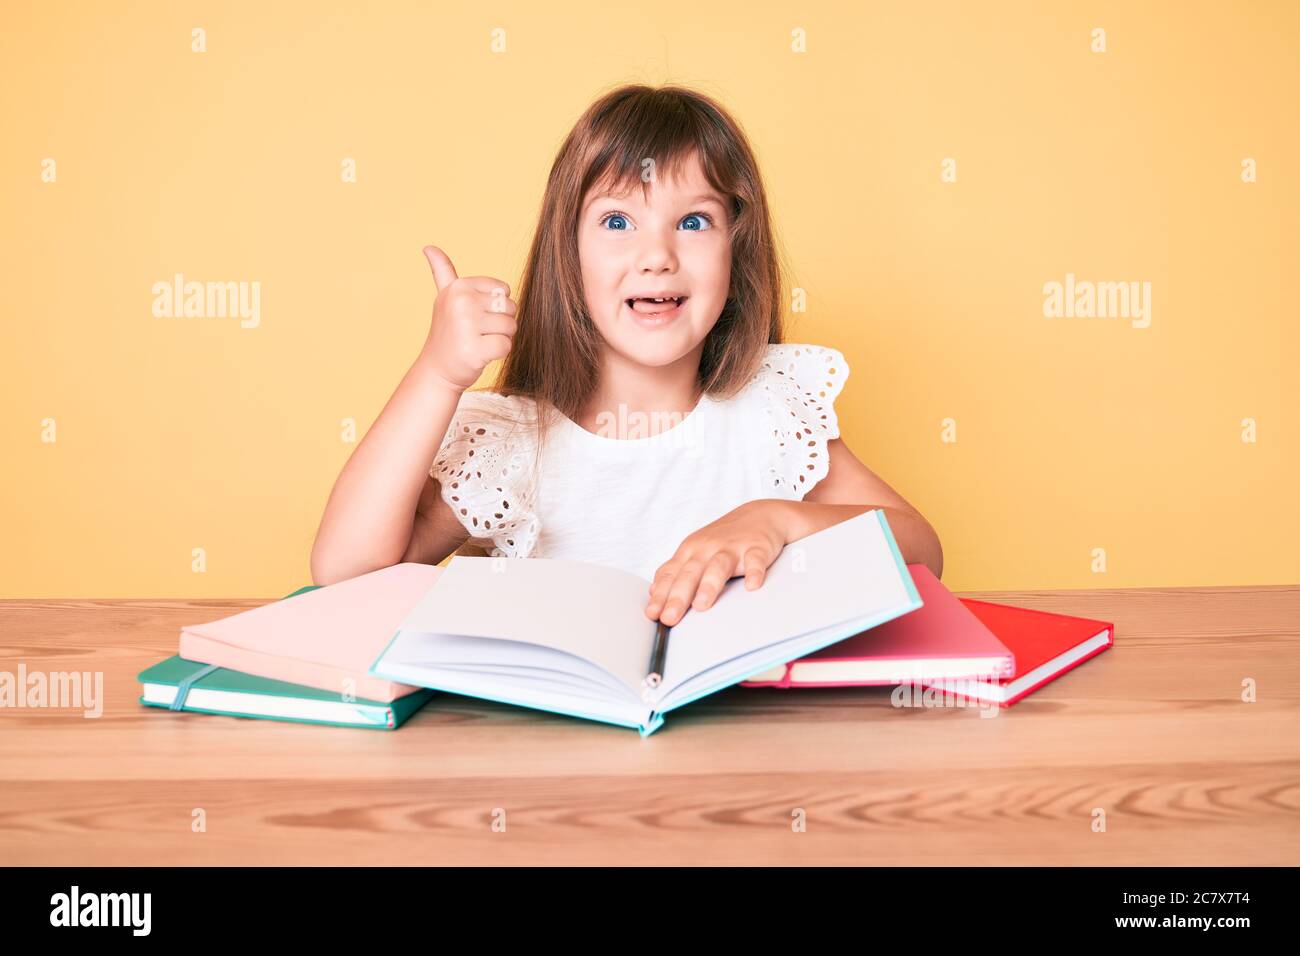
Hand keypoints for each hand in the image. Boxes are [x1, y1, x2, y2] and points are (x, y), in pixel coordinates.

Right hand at [417, 245, 517, 392]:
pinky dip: (498, 354)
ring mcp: (466, 326)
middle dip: (500, 323)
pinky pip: (506, 346)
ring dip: (500, 338)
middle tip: (478, 333)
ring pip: (510, 327)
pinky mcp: (474, 350)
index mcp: (459, 287)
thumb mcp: (445, 298)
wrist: (436, 370)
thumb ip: (443, 272)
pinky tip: (480, 355)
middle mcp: (461, 302)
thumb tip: (428, 246)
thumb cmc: (449, 333)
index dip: (496, 307)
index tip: (474, 316)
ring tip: (478, 343)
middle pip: (510, 308)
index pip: (503, 290)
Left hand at [644, 500, 790, 625]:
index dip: (660, 595)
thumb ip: (676, 572)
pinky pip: (755, 560)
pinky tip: (752, 586)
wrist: (760, 515)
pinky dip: (754, 572)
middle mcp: (708, 548)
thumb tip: (654, 593)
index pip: (671, 574)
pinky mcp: (757, 548)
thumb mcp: (696, 551)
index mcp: (690, 551)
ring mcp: (732, 548)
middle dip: (678, 597)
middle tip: (669, 618)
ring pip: (718, 567)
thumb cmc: (724, 539)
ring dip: (708, 586)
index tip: (652, 614)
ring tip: (701, 605)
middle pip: (690, 573)